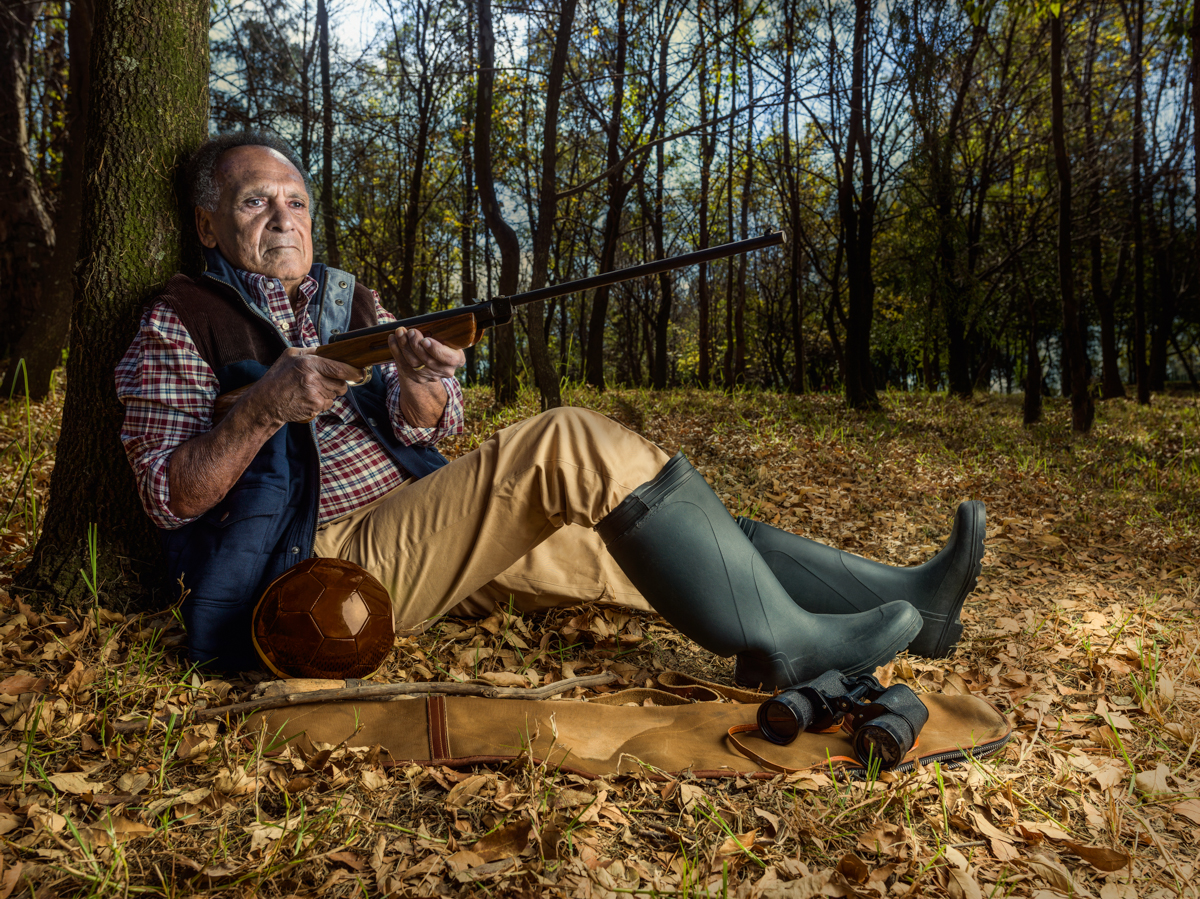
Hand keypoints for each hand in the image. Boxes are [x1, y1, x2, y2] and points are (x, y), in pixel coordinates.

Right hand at [247, 347, 367, 424]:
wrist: (265, 403)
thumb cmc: (278, 378)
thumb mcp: (290, 355)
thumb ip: (311, 351)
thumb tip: (331, 350)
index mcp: (308, 363)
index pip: (340, 368)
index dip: (353, 372)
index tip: (360, 373)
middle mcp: (312, 378)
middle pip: (341, 383)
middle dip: (338, 383)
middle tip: (324, 382)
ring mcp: (314, 394)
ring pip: (336, 394)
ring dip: (329, 392)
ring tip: (311, 389)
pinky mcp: (314, 407)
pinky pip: (328, 403)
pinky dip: (322, 402)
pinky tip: (308, 398)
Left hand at [388, 327, 465, 381]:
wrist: (433, 356)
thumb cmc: (441, 340)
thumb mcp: (446, 336)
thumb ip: (440, 332)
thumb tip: (426, 323)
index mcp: (457, 359)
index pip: (448, 358)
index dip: (435, 350)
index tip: (425, 340)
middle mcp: (445, 370)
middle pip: (428, 360)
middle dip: (416, 345)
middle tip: (410, 331)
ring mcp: (431, 376)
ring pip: (414, 364)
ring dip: (404, 346)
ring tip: (400, 332)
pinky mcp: (418, 378)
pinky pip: (404, 366)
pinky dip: (396, 351)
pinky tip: (392, 339)